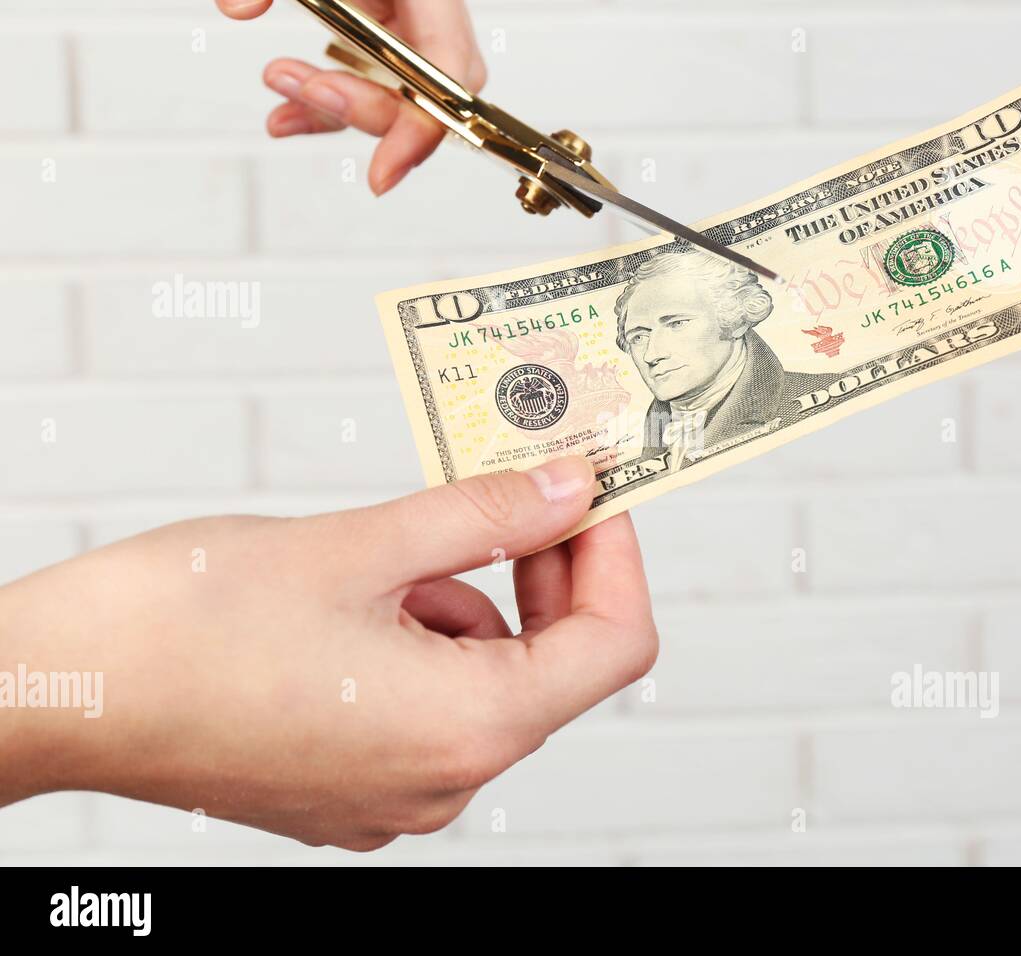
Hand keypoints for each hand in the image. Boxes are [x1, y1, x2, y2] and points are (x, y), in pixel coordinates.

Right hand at [0, 457, 656, 850]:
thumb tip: (571, 490)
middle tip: (510, 486)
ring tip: (395, 548)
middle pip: (552, 662)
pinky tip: (360, 597)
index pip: (612, 644)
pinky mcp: (353, 782)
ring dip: (468, 598)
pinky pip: (431, 703)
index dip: (614, 555)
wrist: (57, 692)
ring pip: (488, 676)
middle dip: (538, 566)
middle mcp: (441, 779)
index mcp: (465, 729)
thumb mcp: (361, 544)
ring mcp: (395, 792)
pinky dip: (422, 638)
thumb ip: (486, 516)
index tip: (593, 491)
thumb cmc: (182, 628)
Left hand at [217, 0, 486, 194]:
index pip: (450, 69)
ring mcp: (408, 24)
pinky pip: (366, 84)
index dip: (425, 126)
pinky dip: (324, 105)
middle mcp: (429, 10)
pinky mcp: (381, 32)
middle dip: (365, 110)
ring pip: (395, 98)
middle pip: (428, 94)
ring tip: (280, 97)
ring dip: (338, 113)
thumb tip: (238, 5)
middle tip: (302, 90)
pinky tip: (286, 113)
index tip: (386, 169)